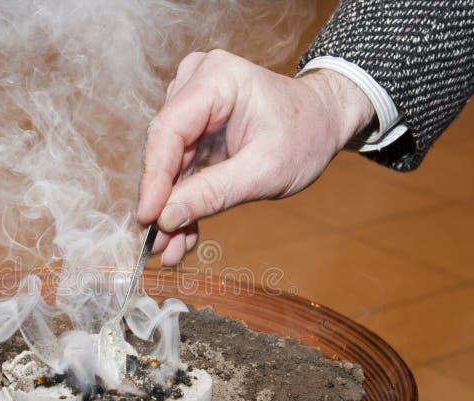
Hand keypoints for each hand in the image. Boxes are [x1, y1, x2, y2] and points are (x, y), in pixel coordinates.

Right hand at [137, 49, 374, 265]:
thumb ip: (215, 193)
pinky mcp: (194, 130)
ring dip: (170, 209)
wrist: (325, 122)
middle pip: (164, 150)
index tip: (148, 218)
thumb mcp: (266, 170)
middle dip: (162, 201)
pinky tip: (182, 235)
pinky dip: (182, 203)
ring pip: (168, 166)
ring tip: (170, 249)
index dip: (154, 178)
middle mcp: (196, 84)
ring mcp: (193, 106)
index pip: (169, 130)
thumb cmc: (306, 134)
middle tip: (157, 244)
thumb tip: (167, 218)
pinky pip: (180, 170)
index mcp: (216, 79)